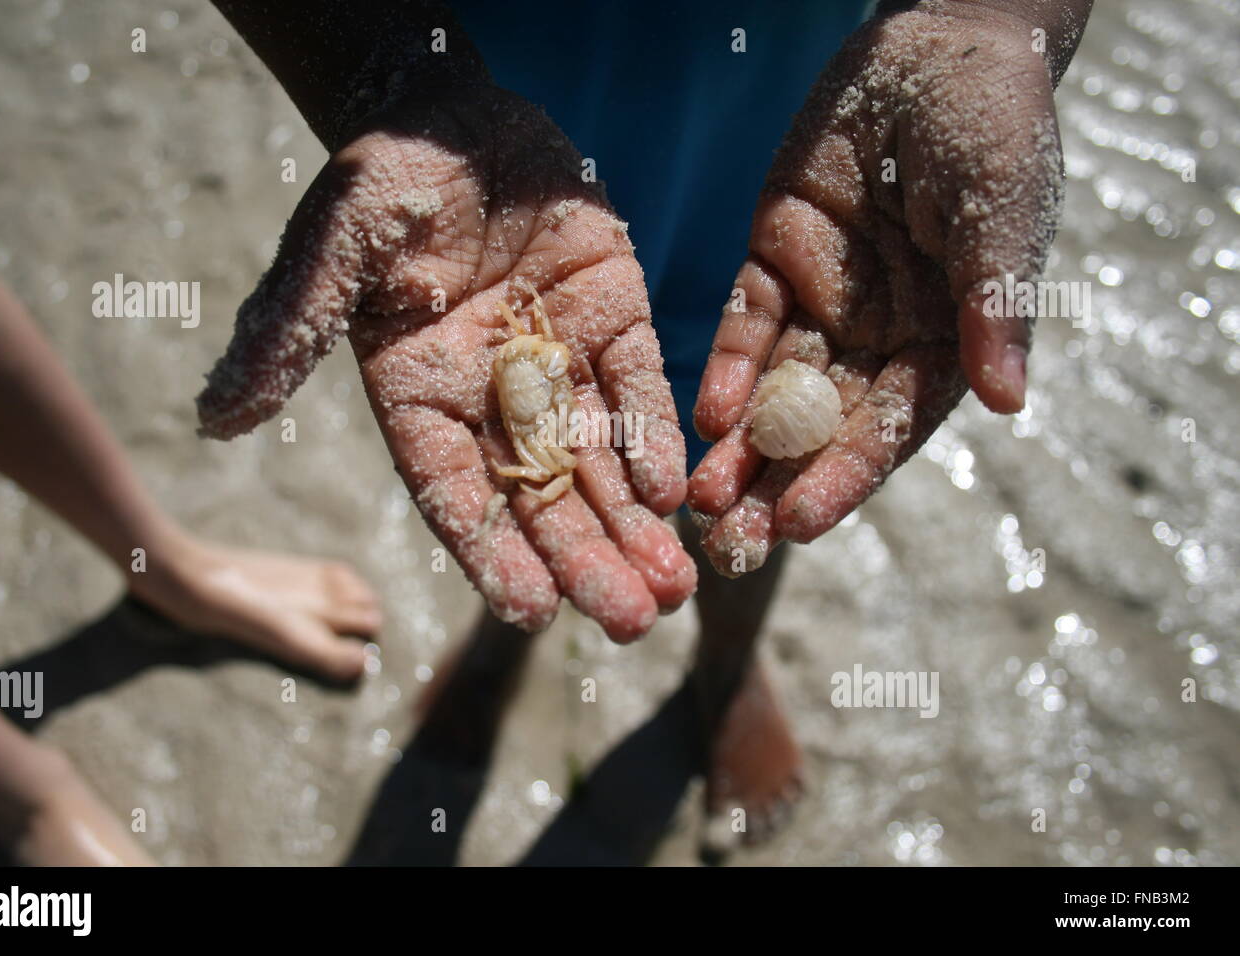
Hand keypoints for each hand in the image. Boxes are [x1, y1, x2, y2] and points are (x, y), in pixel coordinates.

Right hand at [196, 82, 694, 639]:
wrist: (450, 107)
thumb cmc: (379, 177)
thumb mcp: (329, 252)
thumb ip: (285, 334)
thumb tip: (215, 418)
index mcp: (419, 396)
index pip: (456, 492)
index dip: (493, 553)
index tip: (535, 613)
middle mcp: (491, 395)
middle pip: (541, 494)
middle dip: (586, 558)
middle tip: (633, 622)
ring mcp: (556, 359)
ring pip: (599, 458)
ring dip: (634, 523)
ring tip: (672, 590)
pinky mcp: (611, 316)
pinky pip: (635, 386)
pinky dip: (655, 435)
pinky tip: (674, 490)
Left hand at [689, 5, 1068, 573]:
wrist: (934, 44)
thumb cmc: (992, 126)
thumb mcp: (1002, 211)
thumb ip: (994, 300)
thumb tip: (1007, 399)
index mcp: (943, 343)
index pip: (890, 426)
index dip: (846, 475)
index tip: (802, 523)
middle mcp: (878, 337)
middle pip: (821, 427)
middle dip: (775, 486)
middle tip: (729, 548)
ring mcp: (823, 302)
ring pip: (772, 391)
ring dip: (736, 446)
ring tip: (698, 503)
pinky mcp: (774, 261)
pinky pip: (745, 325)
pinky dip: (725, 369)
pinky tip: (700, 415)